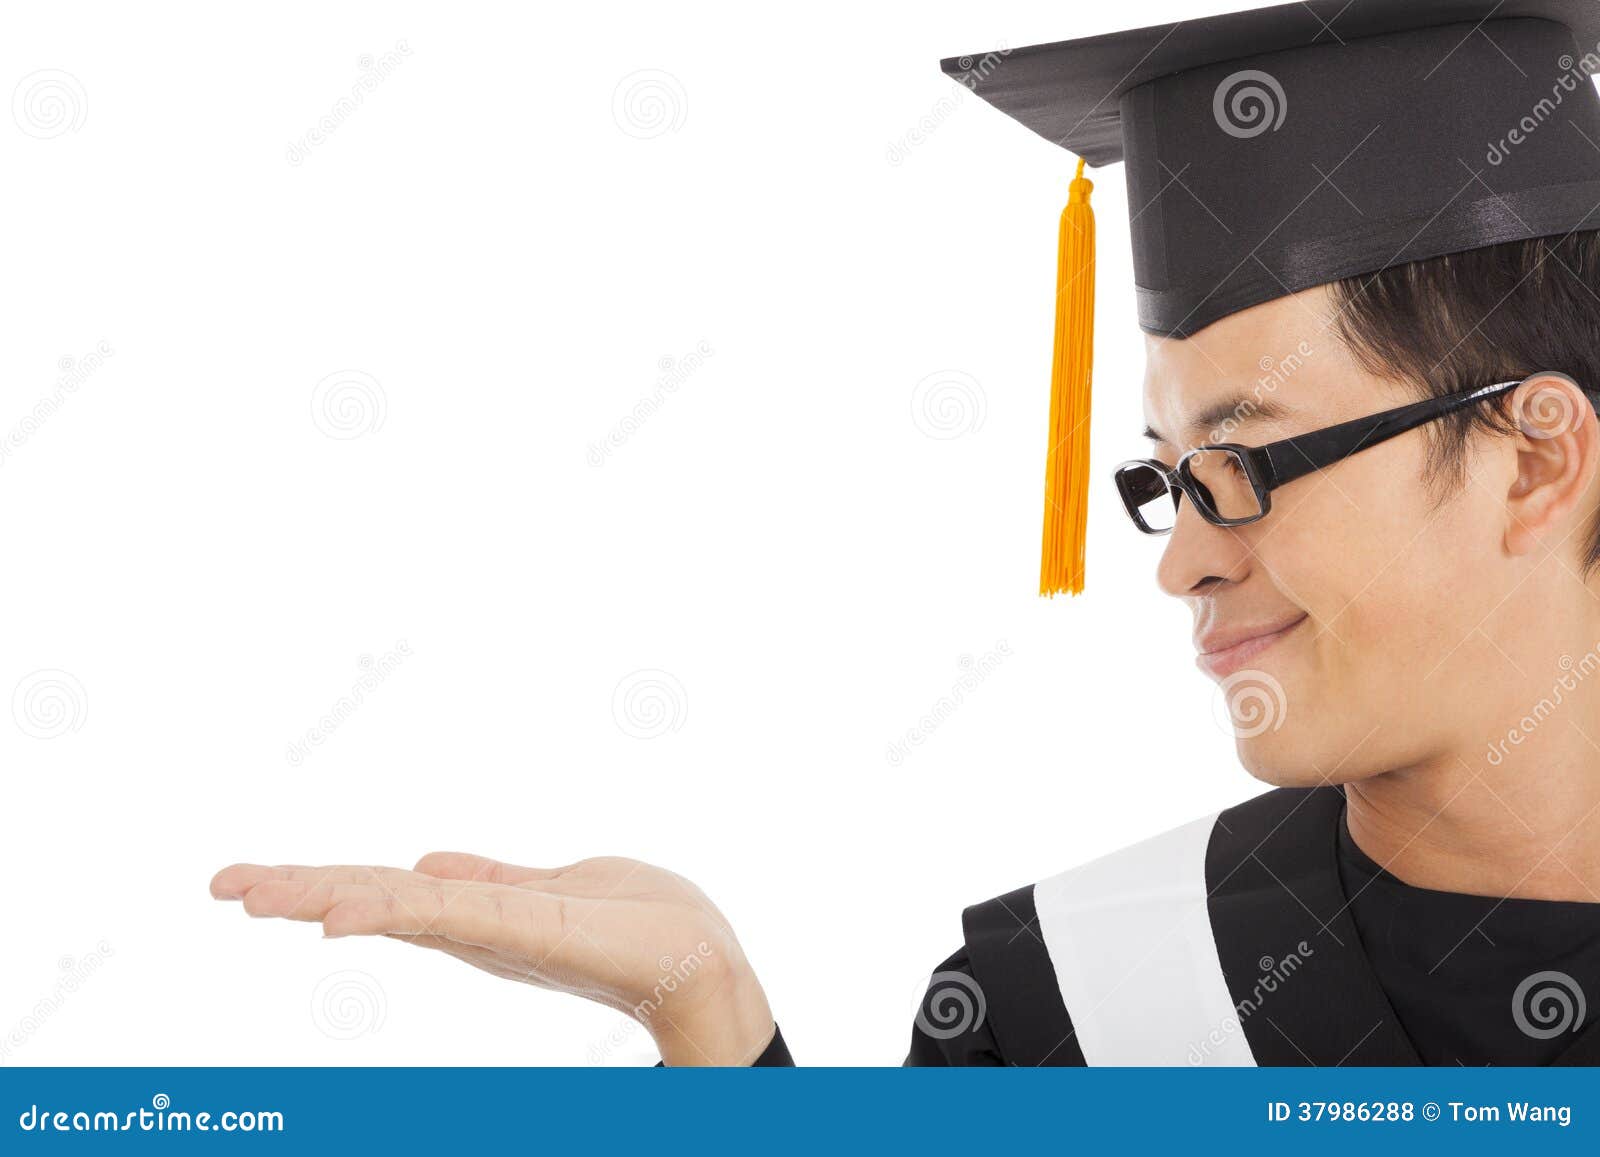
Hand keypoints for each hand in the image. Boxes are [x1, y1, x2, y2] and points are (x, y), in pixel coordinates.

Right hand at [210, 853, 773, 1065]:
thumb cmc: (640, 924)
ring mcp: (496, 931)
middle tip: (221, 884)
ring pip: (396, 905)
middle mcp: (474, 927)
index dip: (320, 882)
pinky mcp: (529, 931)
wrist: (701, 960)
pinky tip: (343, 915)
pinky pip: (451, 915)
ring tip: (253, 893)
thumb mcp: (551, 889)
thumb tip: (423, 864)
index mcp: (475, 912)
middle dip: (298, 889)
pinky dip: (393, 913)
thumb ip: (489, 880)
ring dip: (324, 896)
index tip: (248, 880)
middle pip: (373, 898)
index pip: (383, 889)